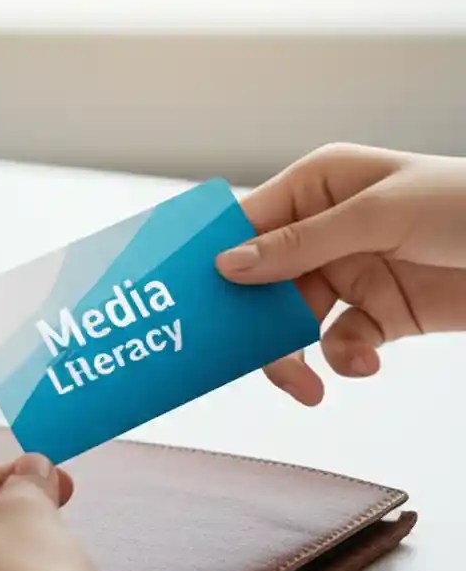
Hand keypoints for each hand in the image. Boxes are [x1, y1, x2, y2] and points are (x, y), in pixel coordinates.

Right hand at [217, 144, 465, 405]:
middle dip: (253, 323)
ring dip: (294, 353)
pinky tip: (365, 362)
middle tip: (241, 359)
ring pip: (292, 320)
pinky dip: (344, 358)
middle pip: (262, 282)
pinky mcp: (379, 312)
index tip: (191, 300)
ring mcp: (350, 271)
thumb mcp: (379, 216)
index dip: (217, 260)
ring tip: (305, 385)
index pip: (247, 223)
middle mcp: (325, 228)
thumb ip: (301, 244)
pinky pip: (339, 342)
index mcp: (317, 186)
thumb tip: (227, 265)